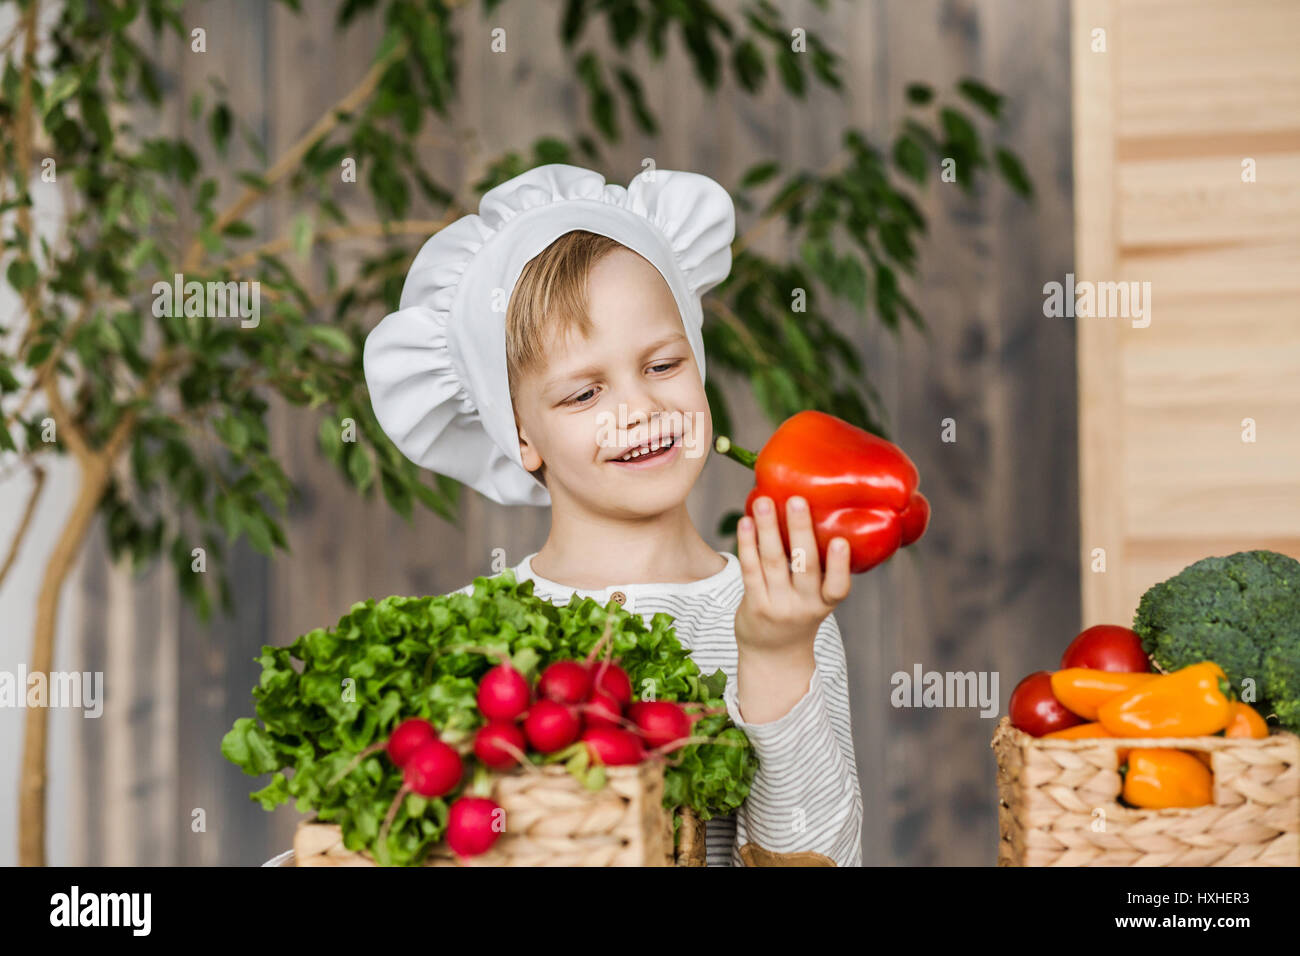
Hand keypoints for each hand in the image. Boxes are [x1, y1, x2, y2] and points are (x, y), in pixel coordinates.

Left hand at [734, 494, 851, 654]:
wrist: (773, 654)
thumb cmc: (799, 612)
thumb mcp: (817, 598)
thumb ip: (819, 566)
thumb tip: (811, 511)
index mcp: (826, 602)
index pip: (838, 587)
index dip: (840, 565)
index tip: (841, 541)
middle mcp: (805, 606)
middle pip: (804, 566)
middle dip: (800, 531)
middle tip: (797, 501)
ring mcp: (778, 606)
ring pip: (773, 562)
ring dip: (768, 529)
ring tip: (763, 501)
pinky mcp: (754, 605)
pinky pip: (750, 570)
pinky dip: (748, 544)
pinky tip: (745, 522)